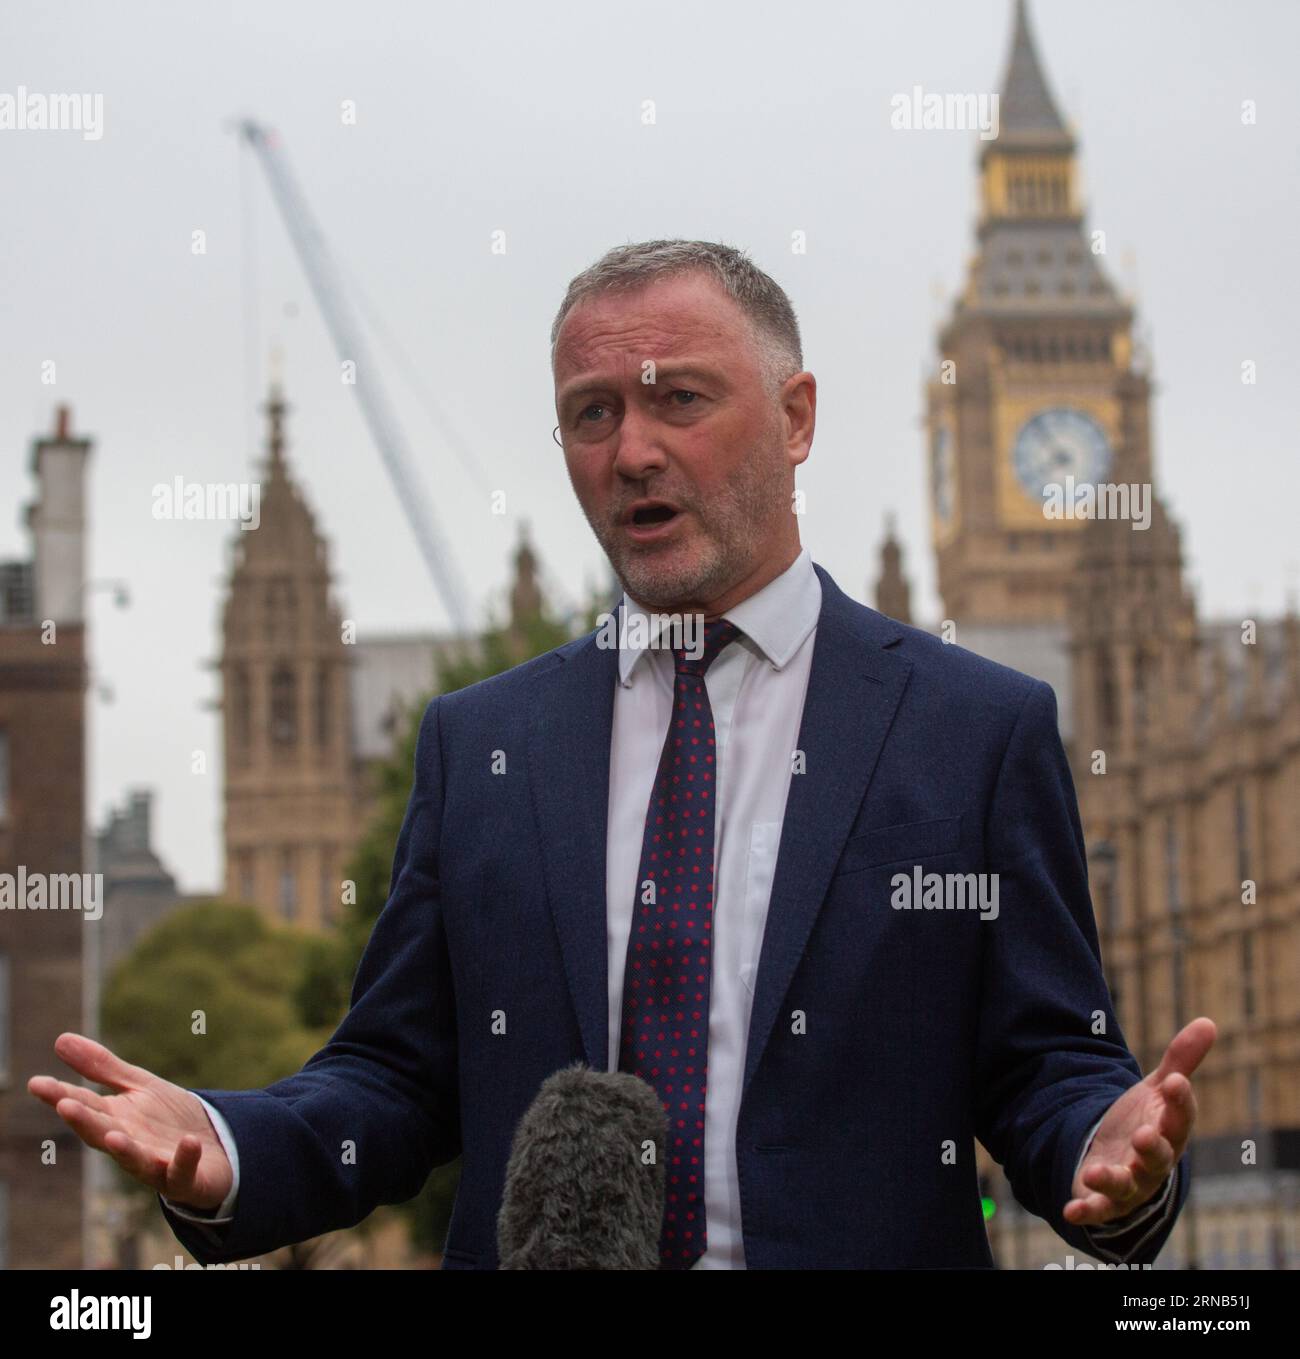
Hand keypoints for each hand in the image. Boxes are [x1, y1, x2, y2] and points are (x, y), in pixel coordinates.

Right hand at [28, 1032, 232, 1211]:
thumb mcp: (138, 1086)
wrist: (214, 1151)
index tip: (36, 1083)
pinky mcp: (185, 1177)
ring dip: (124, 1150)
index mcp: (115, 1120)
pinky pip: (184, 1169)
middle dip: (84, 1121)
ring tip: (113, 1136)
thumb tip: (60, 1039)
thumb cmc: (166, 1120)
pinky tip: (188, 1142)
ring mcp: (156, 1164)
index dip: (60, 1095)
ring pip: (136, 1160)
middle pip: (102, 1132)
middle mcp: (129, 1144)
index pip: (84, 1105)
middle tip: (64, 1105)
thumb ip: (101, 1067)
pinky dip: (185, 1157)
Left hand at [1063, 1016, 1214, 1227]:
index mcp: (1170, 1131)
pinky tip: (1070, 1210)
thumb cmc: (1148, 1122)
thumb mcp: (1157, 1090)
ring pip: (1127, 1185)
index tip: (1173, 1081)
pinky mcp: (1106, 1198)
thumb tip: (1208, 1022)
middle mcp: (1154, 1161)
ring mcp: (1131, 1182)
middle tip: (1144, 1134)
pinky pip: (1097, 1207)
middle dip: (1153, 1147)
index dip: (1179, 1100)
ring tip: (1096, 1171)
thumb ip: (1180, 1061)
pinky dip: (1086, 1210)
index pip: (1180, 1116)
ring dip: (1113, 1179)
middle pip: (1159, 1156)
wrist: (1126, 1160)